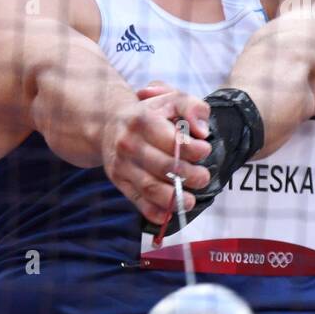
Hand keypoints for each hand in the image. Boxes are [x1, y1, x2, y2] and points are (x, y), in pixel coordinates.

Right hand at [101, 88, 212, 227]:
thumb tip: (202, 132)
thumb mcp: (171, 98)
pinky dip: (152, 211)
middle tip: (203, 176)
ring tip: (190, 201)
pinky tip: (167, 215)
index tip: (205, 150)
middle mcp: (129, 144)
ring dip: (173, 198)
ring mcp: (122, 165)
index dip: (192, 149)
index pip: (171, 140)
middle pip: (163, 166)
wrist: (109, 123)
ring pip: (149, 187)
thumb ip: (192, 107)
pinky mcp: (119, 181)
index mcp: (143, 120)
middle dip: (189, 175)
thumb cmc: (149, 112)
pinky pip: (136, 200)